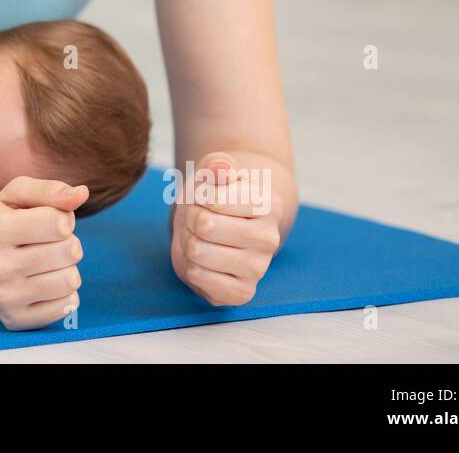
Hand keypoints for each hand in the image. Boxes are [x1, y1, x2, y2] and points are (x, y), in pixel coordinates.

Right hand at [0, 176, 87, 330]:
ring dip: (67, 268)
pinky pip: (68, 306)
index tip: (51, 221)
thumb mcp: (14, 196)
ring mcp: (5, 297)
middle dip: (68, 242)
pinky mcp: (15, 320)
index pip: (59, 223)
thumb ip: (49, 190)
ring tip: (47, 262)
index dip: (64, 219)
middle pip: (69, 251)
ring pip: (71, 280)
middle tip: (49, 243)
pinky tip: (44, 282)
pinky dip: (64, 292)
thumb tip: (81, 194)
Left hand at [169, 151, 282, 306]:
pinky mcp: (242, 293)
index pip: (213, 199)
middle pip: (203, 224)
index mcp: (269, 205)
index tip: (205, 198)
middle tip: (199, 219)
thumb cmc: (213, 196)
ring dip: (189, 241)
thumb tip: (223, 169)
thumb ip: (217, 164)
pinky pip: (197, 276)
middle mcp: (270, 239)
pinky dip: (190, 266)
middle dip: (190, 218)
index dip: (197, 196)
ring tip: (201, 238)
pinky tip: (204, 261)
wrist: (214, 227)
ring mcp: (258, 269)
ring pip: (197, 251)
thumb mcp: (212, 171)